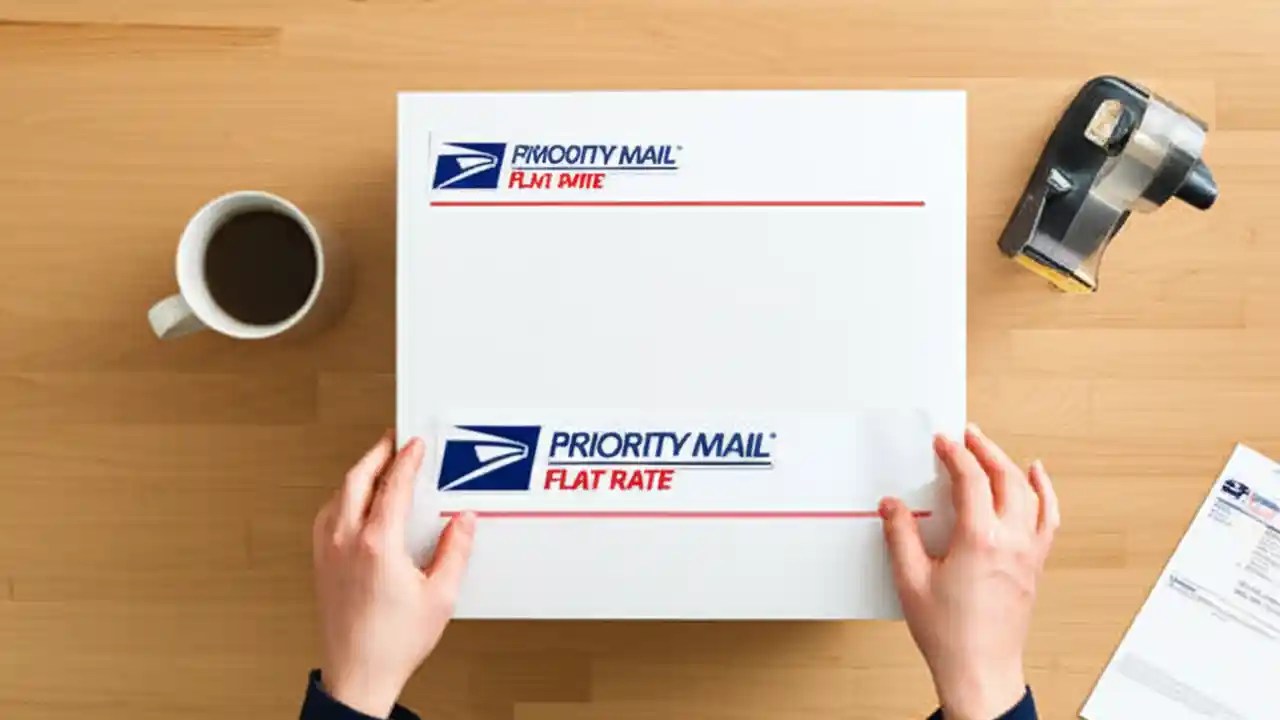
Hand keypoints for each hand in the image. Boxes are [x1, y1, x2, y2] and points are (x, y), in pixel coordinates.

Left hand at [312, 432, 475, 716]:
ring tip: (376, 467)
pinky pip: (326, 516)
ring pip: (337, 495)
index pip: (393, 486)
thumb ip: (455, 552)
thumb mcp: (440, 596)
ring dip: (358, 474)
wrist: (359, 675)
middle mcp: (346, 542)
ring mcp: (327, 552)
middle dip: (377, 454)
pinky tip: (352, 503)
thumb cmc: (393, 643)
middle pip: (356, 479)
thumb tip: (463, 523)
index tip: (415, 445)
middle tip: (393, 441)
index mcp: (378, 544)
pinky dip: (341, 498)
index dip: (407, 459)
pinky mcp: (319, 564)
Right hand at [879, 425, 1059, 719]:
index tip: (944, 443)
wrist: (980, 669)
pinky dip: (1045, 493)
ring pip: (1030, 494)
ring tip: (995, 450)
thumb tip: (893, 507)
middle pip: (1006, 478)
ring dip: (1012, 465)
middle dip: (985, 450)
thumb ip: (900, 536)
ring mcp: (1029, 553)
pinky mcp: (1036, 566)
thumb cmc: (950, 634)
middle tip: (967, 436)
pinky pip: (1048, 518)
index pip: (971, 480)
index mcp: (979, 540)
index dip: (956, 454)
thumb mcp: (910, 581)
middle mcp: (1011, 541)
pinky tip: (1039, 480)